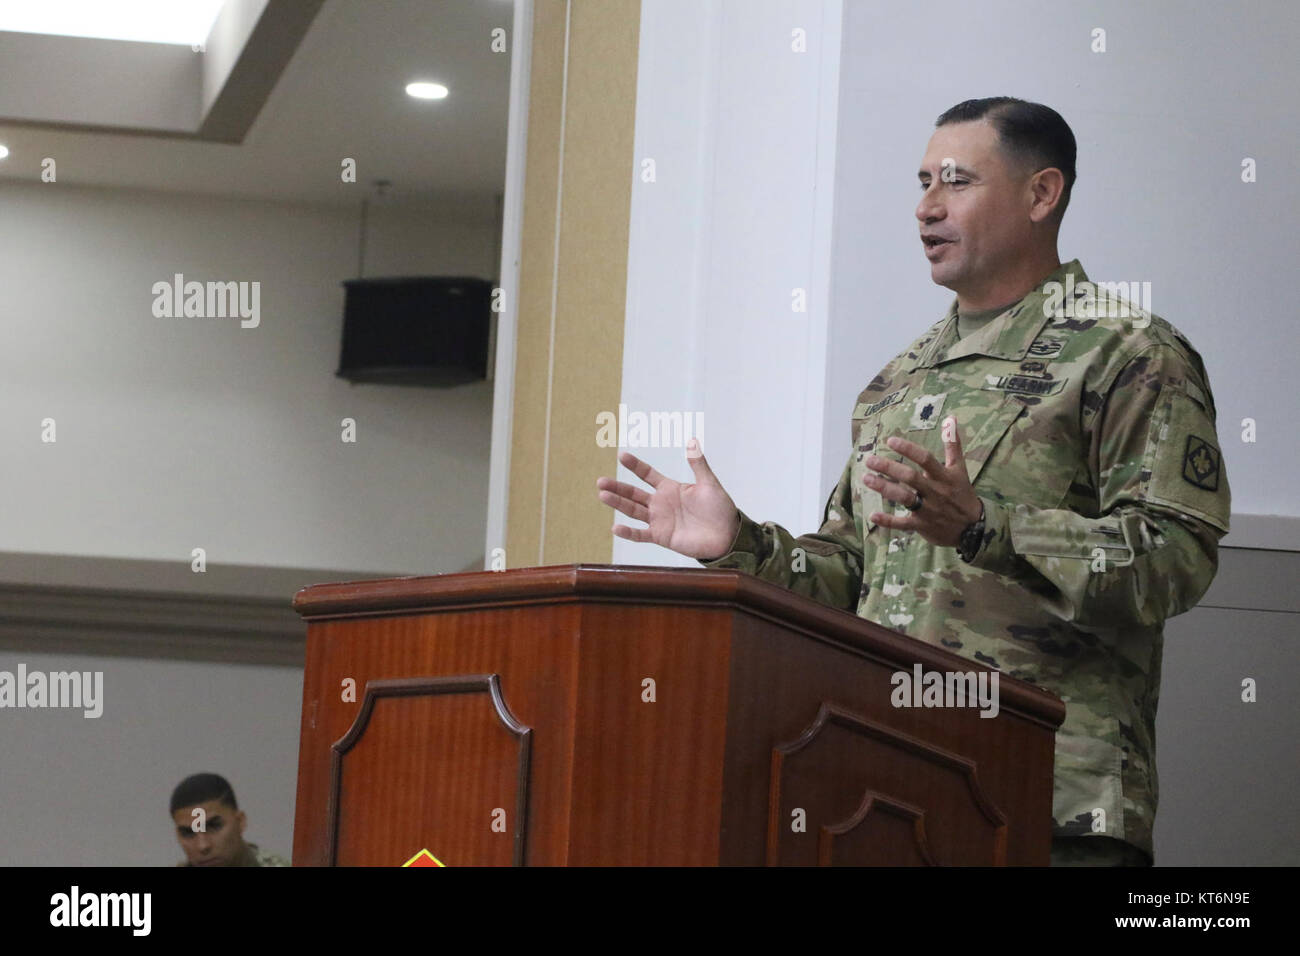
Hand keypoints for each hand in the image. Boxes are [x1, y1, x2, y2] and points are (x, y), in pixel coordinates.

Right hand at [596, 439, 740, 558]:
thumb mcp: (709, 483)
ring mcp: (659, 520)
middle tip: (600, 481)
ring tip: (602, 495)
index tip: (621, 455)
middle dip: (617, 486)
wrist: (727, 535)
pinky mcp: (661, 536)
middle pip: (633, 493)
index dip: (635, 465)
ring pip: (632, 510)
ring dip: (617, 503)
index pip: (647, 474)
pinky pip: (641, 534)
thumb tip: (692, 440)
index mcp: (670, 488)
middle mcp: (660, 503)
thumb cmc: (720, 509)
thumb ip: (698, 464)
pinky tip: (615, 527)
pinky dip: (628, 532)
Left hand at [863, 415, 982, 546]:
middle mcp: (935, 492)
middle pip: (910, 478)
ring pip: (904, 498)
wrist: (973, 528)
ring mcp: (928, 510)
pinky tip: (872, 515)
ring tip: (866, 478)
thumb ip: (953, 443)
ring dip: (884, 488)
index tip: (890, 441)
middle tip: (870, 460)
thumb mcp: (960, 468)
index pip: (925, 459)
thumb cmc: (962, 494)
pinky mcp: (922, 525)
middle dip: (889, 468)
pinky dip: (888, 521)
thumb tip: (950, 418)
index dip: (908, 450)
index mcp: (944, 477)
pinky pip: (902, 524)